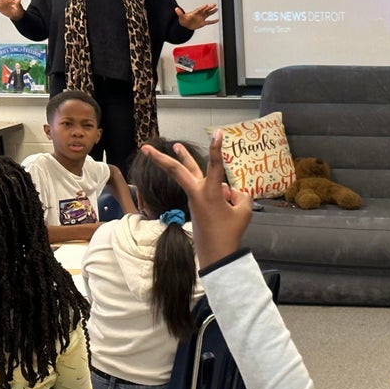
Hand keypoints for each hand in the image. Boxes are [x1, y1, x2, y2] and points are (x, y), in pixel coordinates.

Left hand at [141, 130, 252, 268]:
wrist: (216, 254)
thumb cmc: (230, 233)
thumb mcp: (243, 211)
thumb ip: (239, 196)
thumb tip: (228, 192)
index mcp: (211, 192)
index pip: (215, 165)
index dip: (217, 149)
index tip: (218, 134)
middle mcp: (198, 193)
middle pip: (177, 171)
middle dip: (160, 159)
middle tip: (145, 147)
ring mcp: (194, 199)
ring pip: (188, 175)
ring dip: (182, 161)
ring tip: (176, 146)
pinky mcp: (195, 207)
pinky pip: (205, 192)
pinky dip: (217, 192)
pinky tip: (227, 204)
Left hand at [176, 4, 218, 29]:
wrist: (185, 25)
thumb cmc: (184, 20)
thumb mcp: (181, 17)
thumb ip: (180, 13)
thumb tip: (176, 9)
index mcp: (194, 13)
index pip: (199, 9)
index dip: (202, 7)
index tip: (206, 5)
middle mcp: (199, 14)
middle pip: (205, 10)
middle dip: (209, 8)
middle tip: (214, 4)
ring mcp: (201, 18)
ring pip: (208, 14)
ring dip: (212, 12)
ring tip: (216, 8)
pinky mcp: (203, 23)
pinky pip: (209, 22)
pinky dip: (213, 21)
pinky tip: (217, 20)